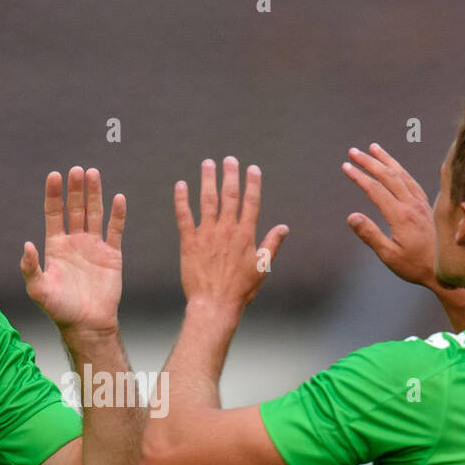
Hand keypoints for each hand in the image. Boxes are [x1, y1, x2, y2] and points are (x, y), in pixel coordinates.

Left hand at [21, 167, 124, 337]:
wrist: (87, 324)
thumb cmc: (60, 309)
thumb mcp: (38, 289)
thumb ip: (30, 267)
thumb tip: (26, 245)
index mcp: (56, 246)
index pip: (54, 213)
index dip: (54, 195)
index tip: (54, 176)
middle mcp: (74, 242)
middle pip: (75, 208)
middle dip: (75, 189)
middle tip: (76, 170)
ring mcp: (94, 246)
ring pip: (94, 213)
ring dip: (94, 194)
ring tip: (93, 174)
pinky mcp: (112, 254)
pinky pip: (115, 230)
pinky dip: (117, 214)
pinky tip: (118, 198)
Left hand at [175, 157, 287, 312]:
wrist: (214, 304)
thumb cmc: (240, 290)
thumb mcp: (261, 268)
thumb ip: (271, 245)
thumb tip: (284, 227)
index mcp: (245, 235)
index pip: (251, 202)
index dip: (252, 183)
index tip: (252, 169)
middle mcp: (226, 230)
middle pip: (229, 195)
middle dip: (230, 175)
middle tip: (229, 159)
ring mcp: (207, 234)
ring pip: (207, 200)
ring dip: (207, 180)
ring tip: (207, 164)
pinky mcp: (189, 242)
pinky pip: (184, 216)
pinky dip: (181, 199)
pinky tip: (180, 185)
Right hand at [342, 143, 453, 291]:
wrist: (444, 270)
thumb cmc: (415, 266)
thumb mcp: (388, 255)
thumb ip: (370, 235)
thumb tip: (352, 217)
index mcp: (401, 215)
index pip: (376, 189)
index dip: (359, 176)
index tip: (346, 167)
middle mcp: (412, 204)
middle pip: (388, 176)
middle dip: (370, 162)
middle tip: (354, 152)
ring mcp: (422, 204)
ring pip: (402, 175)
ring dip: (387, 160)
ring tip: (374, 148)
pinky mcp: (427, 206)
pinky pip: (413, 181)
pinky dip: (402, 170)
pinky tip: (398, 167)